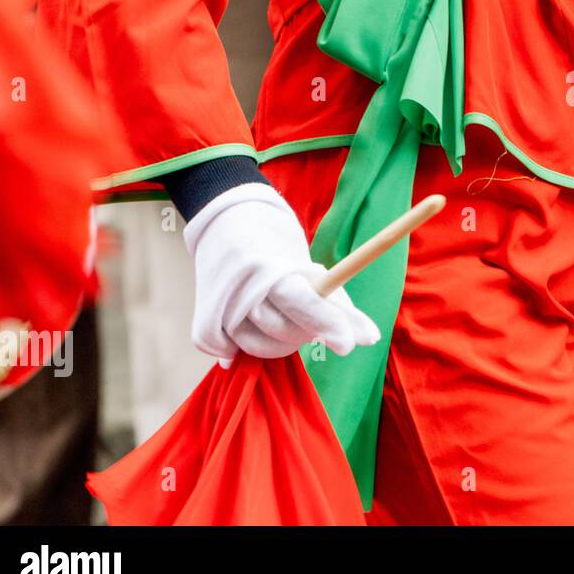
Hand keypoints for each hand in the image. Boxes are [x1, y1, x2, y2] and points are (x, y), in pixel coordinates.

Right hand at [183, 183, 380, 366]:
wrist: (228, 222)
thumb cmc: (278, 248)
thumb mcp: (308, 266)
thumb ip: (336, 300)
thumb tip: (370, 338)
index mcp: (274, 269)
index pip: (304, 302)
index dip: (328, 323)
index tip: (350, 345)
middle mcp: (245, 287)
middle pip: (284, 331)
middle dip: (306, 332)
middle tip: (312, 322)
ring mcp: (220, 304)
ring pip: (257, 347)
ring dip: (278, 342)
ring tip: (285, 322)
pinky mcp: (203, 319)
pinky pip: (226, 351)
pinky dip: (238, 351)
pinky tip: (252, 334)